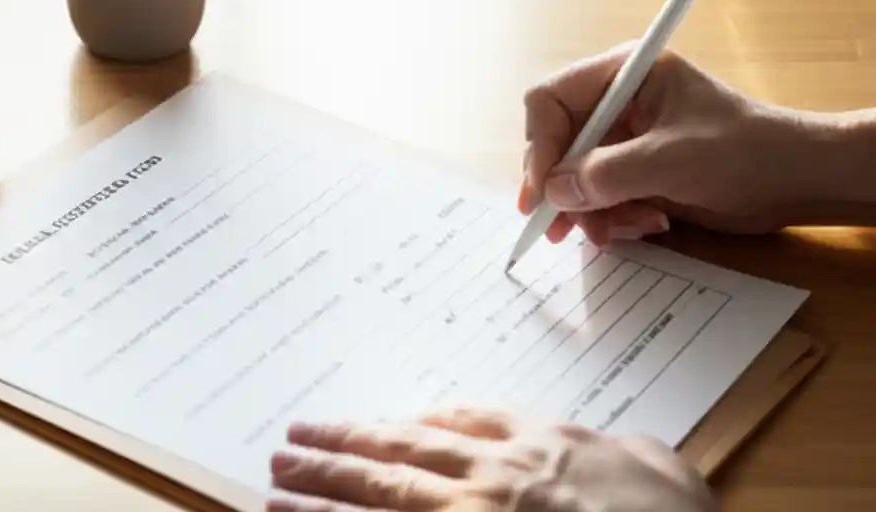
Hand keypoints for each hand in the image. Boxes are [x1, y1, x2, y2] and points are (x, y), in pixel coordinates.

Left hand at [266, 407, 714, 511]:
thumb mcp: (654, 460)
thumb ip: (607, 445)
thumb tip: (588, 439)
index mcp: (533, 446)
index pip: (442, 428)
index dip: (387, 427)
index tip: (351, 427)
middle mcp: (492, 481)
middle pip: (394, 461)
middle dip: (334, 454)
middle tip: (285, 449)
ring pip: (381, 503)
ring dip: (323, 497)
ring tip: (277, 493)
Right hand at [519, 43, 856, 243]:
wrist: (800, 182)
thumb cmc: (745, 153)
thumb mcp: (670, 162)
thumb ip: (605, 175)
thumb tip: (553, 192)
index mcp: (623, 75)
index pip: (551, 100)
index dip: (540, 145)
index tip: (542, 192)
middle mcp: (618, 102)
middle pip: (558, 141)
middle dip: (561, 187)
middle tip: (559, 229)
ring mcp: (627, 137)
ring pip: (575, 176)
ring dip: (589, 210)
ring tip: (613, 233)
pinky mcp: (638, 170)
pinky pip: (601, 195)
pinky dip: (611, 217)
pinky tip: (644, 225)